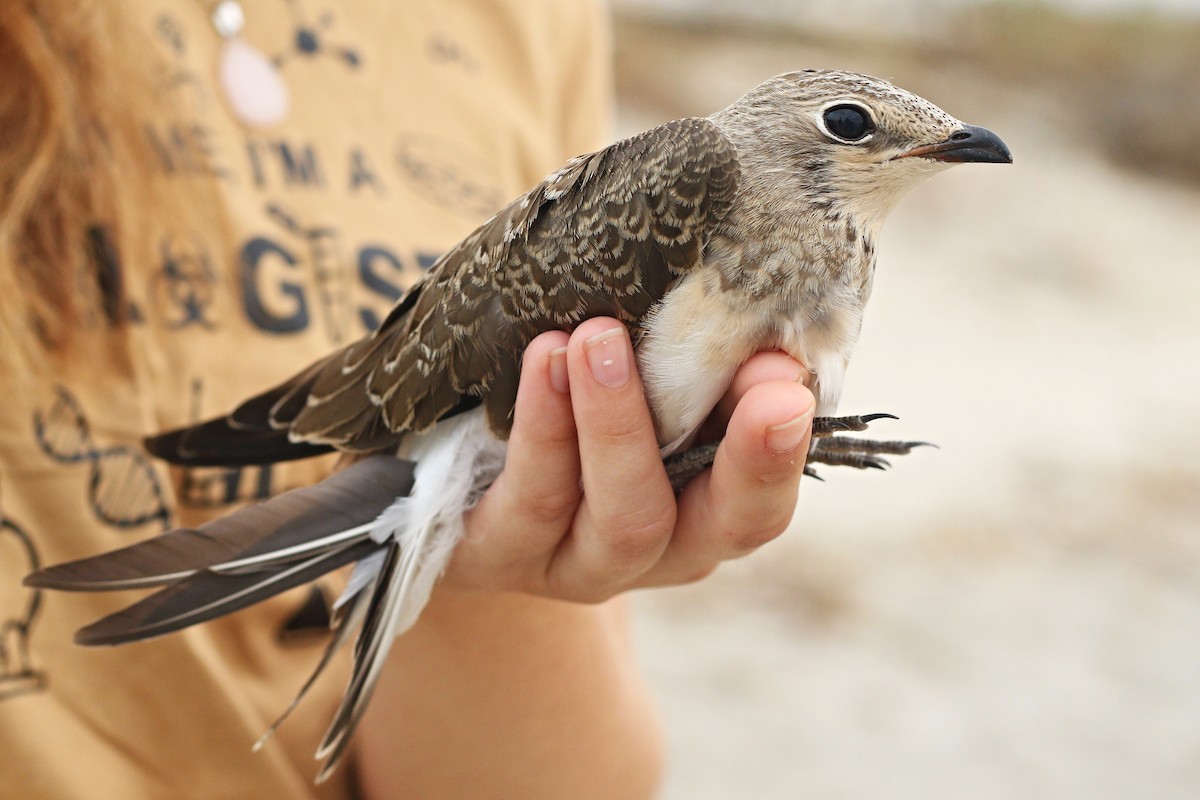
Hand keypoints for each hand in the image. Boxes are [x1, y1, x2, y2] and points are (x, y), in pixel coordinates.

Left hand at [449, 317, 814, 601]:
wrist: (457, 468)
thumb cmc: (573, 410)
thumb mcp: (641, 389)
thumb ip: (695, 366)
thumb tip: (756, 310)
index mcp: (707, 515)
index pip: (764, 503)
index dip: (782, 452)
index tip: (788, 380)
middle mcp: (658, 553)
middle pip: (721, 526)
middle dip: (743, 450)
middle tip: (758, 365)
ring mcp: (578, 564)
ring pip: (624, 517)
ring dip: (620, 422)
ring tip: (600, 336)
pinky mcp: (500, 554)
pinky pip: (533, 499)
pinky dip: (545, 426)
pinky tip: (546, 357)